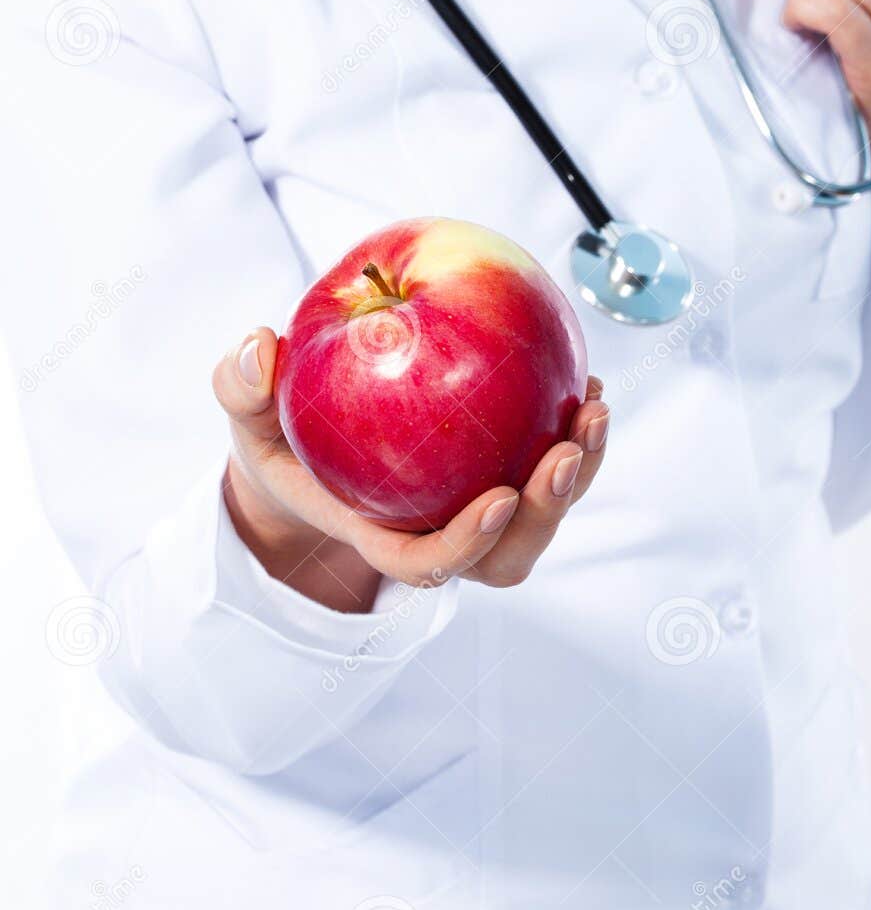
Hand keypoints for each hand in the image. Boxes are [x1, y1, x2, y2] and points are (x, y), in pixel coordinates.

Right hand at [213, 328, 608, 610]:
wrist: (309, 451)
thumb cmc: (279, 439)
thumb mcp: (245, 415)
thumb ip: (239, 387)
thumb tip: (257, 348)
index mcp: (376, 532)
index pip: (425, 561)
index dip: (467, 544)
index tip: (498, 498)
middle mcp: (434, 531)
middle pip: (505, 556)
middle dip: (545, 515)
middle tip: (567, 453)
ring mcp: (471, 508)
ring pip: (539, 519)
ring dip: (578, 474)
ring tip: (591, 409)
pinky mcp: (500, 475)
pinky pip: (546, 468)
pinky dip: (572, 432)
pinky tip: (583, 378)